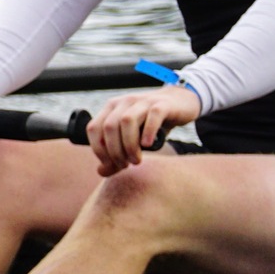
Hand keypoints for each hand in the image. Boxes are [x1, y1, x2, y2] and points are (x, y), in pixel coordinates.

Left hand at [82, 84, 198, 176]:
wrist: (180, 104)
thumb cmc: (150, 124)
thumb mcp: (132, 139)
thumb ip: (116, 155)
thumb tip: (101, 172)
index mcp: (111, 108)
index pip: (94, 129)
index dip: (99, 150)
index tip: (110, 165)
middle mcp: (124, 102)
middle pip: (109, 127)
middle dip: (115, 151)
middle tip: (126, 165)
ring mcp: (143, 101)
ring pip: (127, 121)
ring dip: (129, 145)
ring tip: (136, 160)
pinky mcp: (162, 104)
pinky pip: (152, 115)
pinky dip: (148, 132)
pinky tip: (148, 145)